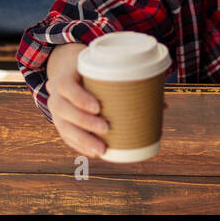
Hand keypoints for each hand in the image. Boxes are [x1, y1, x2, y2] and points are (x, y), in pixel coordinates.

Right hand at [45, 42, 166, 157]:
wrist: (68, 71)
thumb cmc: (92, 70)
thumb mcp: (101, 68)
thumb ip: (128, 81)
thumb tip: (163, 105)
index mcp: (64, 76)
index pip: (66, 87)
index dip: (80, 98)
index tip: (98, 106)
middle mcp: (56, 95)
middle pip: (65, 110)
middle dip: (84, 121)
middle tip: (105, 127)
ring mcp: (56, 112)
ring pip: (64, 128)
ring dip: (83, 140)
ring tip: (102, 149)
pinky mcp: (61, 124)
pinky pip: (67, 137)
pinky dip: (80, 146)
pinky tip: (94, 152)